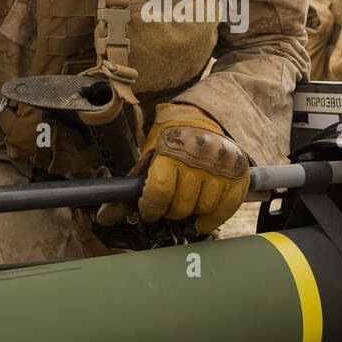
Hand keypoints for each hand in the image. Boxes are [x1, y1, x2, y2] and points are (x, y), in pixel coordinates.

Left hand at [99, 103, 249, 234]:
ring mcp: (220, 166)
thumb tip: (104, 218)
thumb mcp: (148, 161)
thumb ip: (129, 192)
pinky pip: (226, 208)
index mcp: (170, 150)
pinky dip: (213, 219)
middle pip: (181, 206)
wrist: (200, 122)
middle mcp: (197, 157)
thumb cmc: (170, 146)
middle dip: (171, 210)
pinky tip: (202, 219)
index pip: (159, 191)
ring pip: (203, 209)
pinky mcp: (237, 174)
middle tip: (170, 203)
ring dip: (192, 213)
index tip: (149, 210)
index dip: (150, 207)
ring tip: (187, 202)